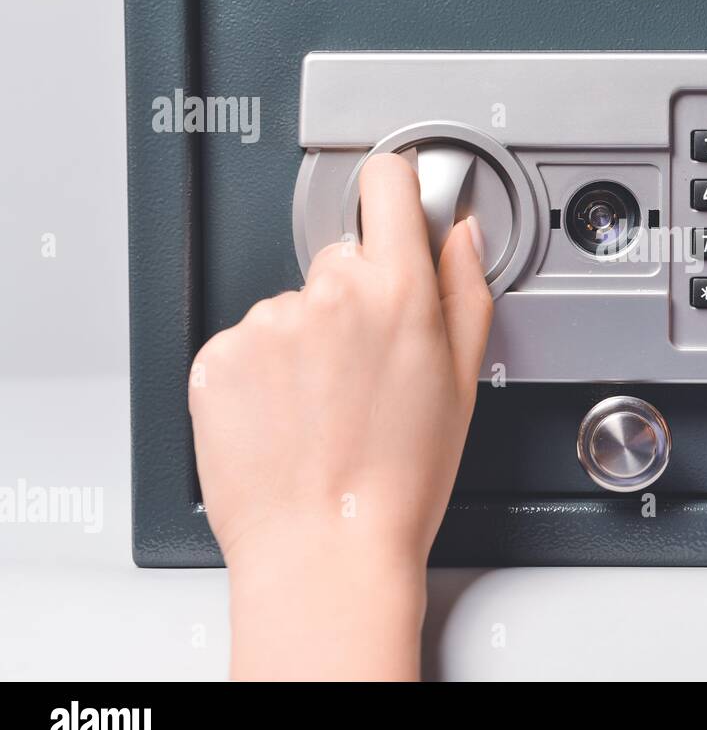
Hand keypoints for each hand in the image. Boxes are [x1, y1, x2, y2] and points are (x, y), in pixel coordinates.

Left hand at [189, 154, 491, 679]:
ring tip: (323, 408)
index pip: (384, 181)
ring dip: (304, 342)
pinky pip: (245, 344)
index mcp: (398, 291)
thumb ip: (466, 286)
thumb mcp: (465, 380)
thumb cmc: (402, 479)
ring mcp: (265, 324)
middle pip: (339, 258)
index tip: (391, 205)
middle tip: (364, 370)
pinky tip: (287, 418)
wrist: (326, 548)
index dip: (392, 190)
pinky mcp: (217, 357)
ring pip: (290, 306)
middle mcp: (328, 294)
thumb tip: (459, 230)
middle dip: (353, 299)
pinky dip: (262, 374)